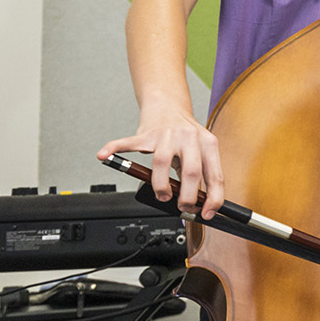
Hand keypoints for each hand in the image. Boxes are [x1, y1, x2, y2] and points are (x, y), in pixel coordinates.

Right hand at [97, 107, 222, 218]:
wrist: (169, 107)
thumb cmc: (185, 135)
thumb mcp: (200, 151)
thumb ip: (198, 174)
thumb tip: (198, 205)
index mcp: (208, 144)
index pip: (215, 176)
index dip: (213, 198)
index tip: (208, 214)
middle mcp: (190, 137)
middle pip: (191, 171)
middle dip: (189, 196)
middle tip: (184, 207)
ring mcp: (167, 135)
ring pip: (162, 162)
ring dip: (162, 185)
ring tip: (163, 195)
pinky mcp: (146, 134)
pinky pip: (128, 143)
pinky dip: (114, 149)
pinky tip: (105, 156)